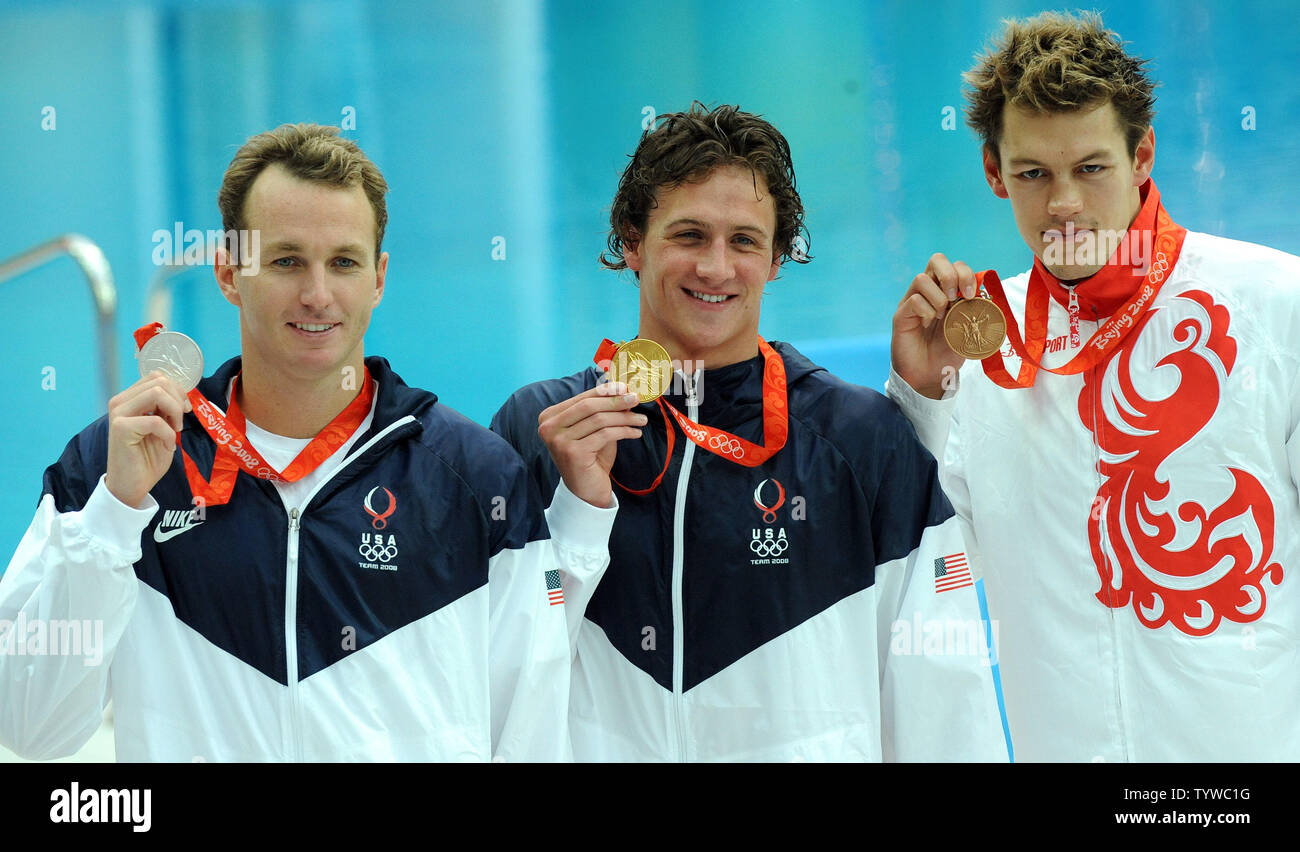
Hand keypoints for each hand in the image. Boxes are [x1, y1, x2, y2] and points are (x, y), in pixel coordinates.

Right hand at [105, 371, 191, 507]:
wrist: (132, 486)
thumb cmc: (148, 458)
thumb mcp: (164, 427)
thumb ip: (167, 407)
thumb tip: (182, 392)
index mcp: (130, 399)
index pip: (156, 376)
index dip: (177, 390)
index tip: (185, 409)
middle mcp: (120, 401)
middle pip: (159, 381)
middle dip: (178, 400)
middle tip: (179, 423)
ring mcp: (118, 413)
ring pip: (157, 392)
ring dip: (174, 412)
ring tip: (174, 431)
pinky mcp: (121, 428)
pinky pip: (156, 421)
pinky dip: (168, 434)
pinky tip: (167, 445)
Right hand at [538, 382, 645, 507]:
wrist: (586, 490)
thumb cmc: (590, 457)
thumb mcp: (593, 429)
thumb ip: (601, 410)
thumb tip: (623, 390)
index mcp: (549, 417)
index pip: (581, 398)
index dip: (605, 391)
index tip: (625, 388)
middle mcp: (549, 427)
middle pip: (589, 406)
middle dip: (616, 401)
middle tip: (636, 400)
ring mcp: (559, 441)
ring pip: (599, 420)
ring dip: (624, 417)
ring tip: (641, 419)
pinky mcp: (573, 453)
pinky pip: (605, 435)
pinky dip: (624, 431)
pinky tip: (635, 433)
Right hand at [891, 253, 977, 398]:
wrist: (930, 374)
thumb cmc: (947, 351)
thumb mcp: (968, 329)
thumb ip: (976, 312)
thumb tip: (988, 297)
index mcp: (946, 290)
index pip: (955, 266)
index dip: (966, 274)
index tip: (972, 295)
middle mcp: (929, 291)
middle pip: (937, 260)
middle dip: (951, 276)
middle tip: (956, 298)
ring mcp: (913, 301)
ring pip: (921, 278)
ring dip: (938, 297)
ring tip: (941, 316)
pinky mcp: (902, 315)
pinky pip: (913, 300)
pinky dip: (926, 310)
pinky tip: (928, 323)